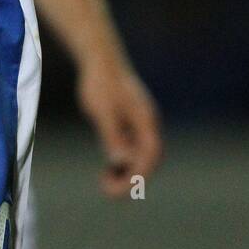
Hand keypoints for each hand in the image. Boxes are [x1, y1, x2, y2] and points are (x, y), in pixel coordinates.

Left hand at [75, 54, 163, 197]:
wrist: (99, 58)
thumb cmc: (100, 82)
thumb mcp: (102, 110)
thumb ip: (112, 135)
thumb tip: (120, 161)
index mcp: (146, 120)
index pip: (150, 155)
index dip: (137, 175)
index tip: (116, 188)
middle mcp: (148, 123)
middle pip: (149, 159)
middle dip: (132, 178)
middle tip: (108, 190)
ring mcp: (141, 123)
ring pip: (141, 156)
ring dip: (128, 172)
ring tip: (105, 182)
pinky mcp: (131, 122)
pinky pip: (133, 149)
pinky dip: (123, 161)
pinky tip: (108, 168)